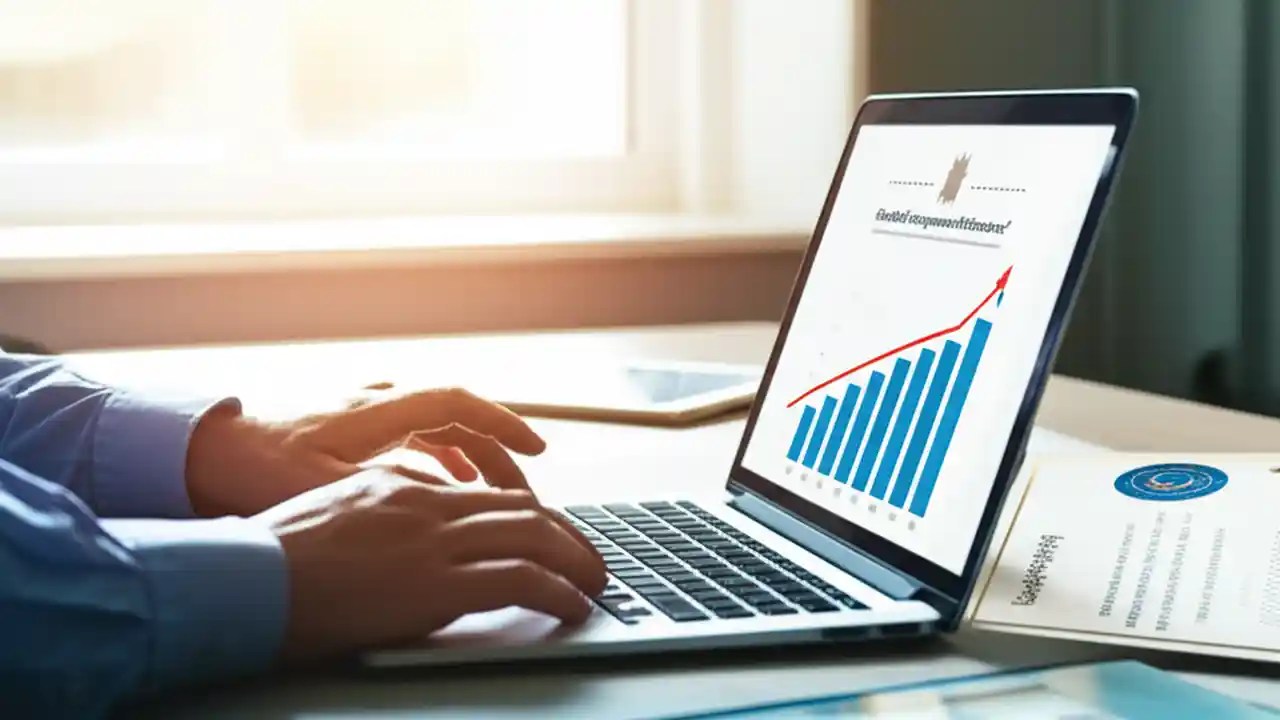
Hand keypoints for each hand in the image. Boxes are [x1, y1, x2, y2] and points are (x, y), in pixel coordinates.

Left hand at [186, 387, 546, 516]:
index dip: (502, 424)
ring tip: (491, 485)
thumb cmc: (253, 472)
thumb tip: (447, 495)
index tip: (534, 449)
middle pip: (452, 413)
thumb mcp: (325, 487)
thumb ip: (390, 486)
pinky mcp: (345, 425)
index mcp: (373, 411)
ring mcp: (359, 409)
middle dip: (495, 444)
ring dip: (468, 450)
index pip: (456, 402)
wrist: (199, 455)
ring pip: (432, 422)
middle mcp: (371, 400)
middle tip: (524, 478)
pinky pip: (409, 431)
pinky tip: (442, 478)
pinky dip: (438, 452)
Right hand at [253, 467, 607, 661]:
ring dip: (576, 561)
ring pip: (534, 535)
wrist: (244, 581)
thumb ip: (382, 515)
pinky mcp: (437, 583)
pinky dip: (559, 591)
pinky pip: (521, 579)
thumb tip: (409, 539)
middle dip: (567, 536)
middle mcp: (427, 504)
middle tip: (589, 560)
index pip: (489, 494)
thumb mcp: (335, 516)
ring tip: (595, 584)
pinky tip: (573, 607)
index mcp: (403, 488)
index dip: (531, 516)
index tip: (550, 536)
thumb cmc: (273, 560)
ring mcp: (434, 541)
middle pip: (523, 509)